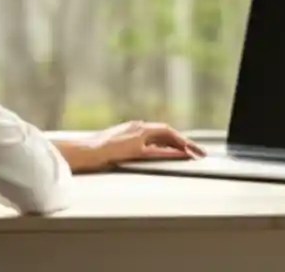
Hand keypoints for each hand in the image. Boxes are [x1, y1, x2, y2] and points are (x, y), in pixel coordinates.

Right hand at [56, 120, 205, 173]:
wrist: (85, 150)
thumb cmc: (96, 150)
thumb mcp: (117, 144)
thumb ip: (131, 144)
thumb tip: (142, 149)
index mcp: (134, 128)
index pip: (160, 130)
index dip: (175, 138)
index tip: (187, 145)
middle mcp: (137, 127)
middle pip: (167, 131)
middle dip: (185, 140)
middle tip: (199, 150)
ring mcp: (136, 135)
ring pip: (167, 136)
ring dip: (184, 144)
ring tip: (197, 153)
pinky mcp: (134, 147)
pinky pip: (159, 149)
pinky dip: (173, 151)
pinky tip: (184, 155)